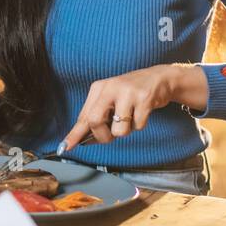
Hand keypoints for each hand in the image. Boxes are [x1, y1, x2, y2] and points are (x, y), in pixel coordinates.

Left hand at [61, 65, 202, 150]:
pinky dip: (140, 125)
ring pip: (119, 130)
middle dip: (102, 136)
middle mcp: (110, 88)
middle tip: (110, 136)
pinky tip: (142, 112)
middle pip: (95, 121)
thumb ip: (98, 116)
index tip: (65, 147)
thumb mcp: (111, 99)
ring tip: (131, 117)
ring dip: (126, 131)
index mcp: (99, 88)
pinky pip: (138, 126)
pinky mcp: (144, 98)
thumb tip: (83, 139)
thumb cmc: (131, 93)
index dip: (74, 134)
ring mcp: (127, 92)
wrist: (159, 78)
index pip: (83, 116)